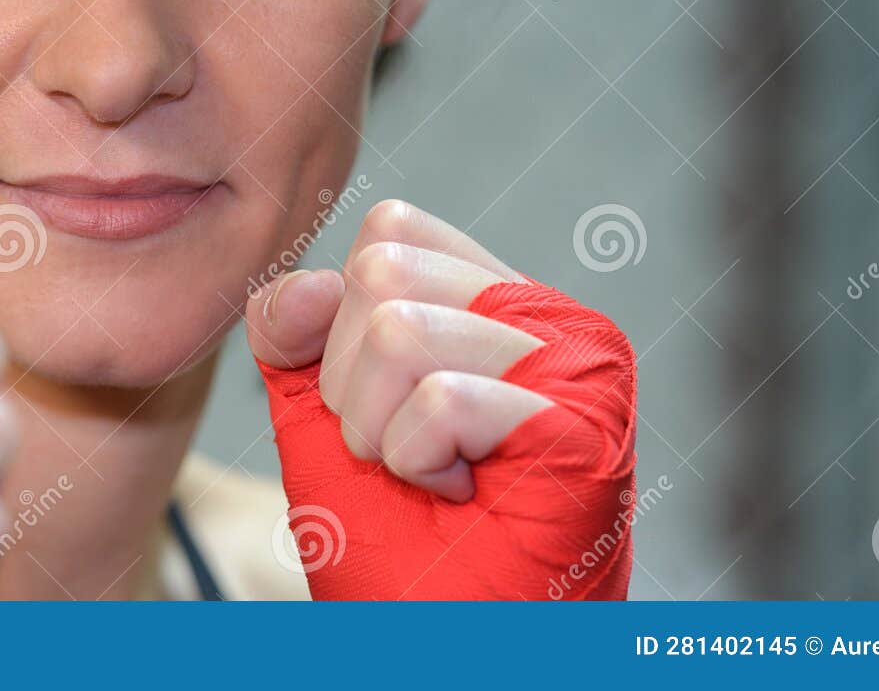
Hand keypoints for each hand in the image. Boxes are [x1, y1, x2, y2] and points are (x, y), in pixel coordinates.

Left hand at [244, 199, 636, 599]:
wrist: (444, 650)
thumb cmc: (398, 548)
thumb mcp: (319, 418)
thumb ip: (294, 332)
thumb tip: (303, 284)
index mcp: (494, 299)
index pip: (391, 231)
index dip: (338, 324)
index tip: (372, 406)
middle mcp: (547, 314)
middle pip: (386, 270)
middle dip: (353, 385)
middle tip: (404, 452)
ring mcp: (577, 363)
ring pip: (401, 331)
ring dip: (382, 432)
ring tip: (434, 479)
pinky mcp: (584, 425)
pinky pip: (443, 399)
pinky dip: (420, 462)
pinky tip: (464, 497)